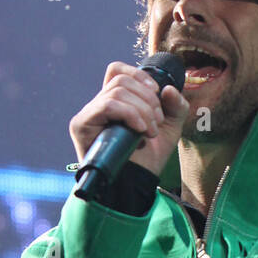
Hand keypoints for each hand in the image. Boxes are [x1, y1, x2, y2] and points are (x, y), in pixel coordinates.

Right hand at [69, 61, 189, 177]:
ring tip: (150, 132)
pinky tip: (140, 130)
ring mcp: (89, 115)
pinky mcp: (81, 125)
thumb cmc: (148, 160)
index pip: (117, 70)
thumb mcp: (170, 128)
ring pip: (117, 90)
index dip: (139, 76)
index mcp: (115, 102)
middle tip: (157, 122)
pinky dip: (129, 113)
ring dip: (142, 110)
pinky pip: (107, 105)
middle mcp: (99, 106)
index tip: (157, 95)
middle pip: (121, 79)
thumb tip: (167, 88)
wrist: (136, 187)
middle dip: (148, 98)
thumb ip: (176, 106)